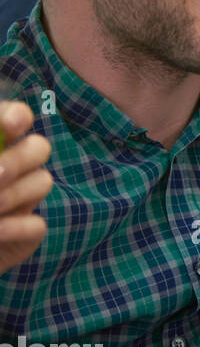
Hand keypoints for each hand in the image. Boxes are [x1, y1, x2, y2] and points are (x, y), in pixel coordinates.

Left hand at [0, 100, 51, 274]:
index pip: (15, 116)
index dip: (17, 116)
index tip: (10, 124)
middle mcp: (11, 166)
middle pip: (39, 147)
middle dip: (19, 159)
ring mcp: (22, 198)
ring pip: (43, 182)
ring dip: (13, 195)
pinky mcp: (27, 230)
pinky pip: (36, 223)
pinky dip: (13, 227)